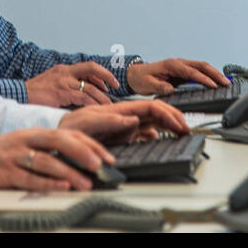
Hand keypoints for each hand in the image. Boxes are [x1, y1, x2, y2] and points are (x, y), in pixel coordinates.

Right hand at [0, 128, 112, 192]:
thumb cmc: (4, 151)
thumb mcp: (29, 143)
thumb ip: (52, 149)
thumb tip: (83, 159)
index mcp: (36, 132)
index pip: (69, 134)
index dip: (90, 144)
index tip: (107, 157)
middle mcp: (28, 140)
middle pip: (59, 141)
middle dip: (83, 152)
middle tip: (101, 164)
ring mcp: (16, 156)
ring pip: (46, 161)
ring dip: (69, 172)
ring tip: (86, 183)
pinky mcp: (6, 172)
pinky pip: (29, 178)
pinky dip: (48, 182)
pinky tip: (62, 186)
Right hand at [25, 62, 118, 106]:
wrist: (18, 95)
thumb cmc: (33, 94)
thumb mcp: (51, 84)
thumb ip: (65, 86)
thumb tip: (80, 95)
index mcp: (63, 69)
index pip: (87, 67)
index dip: (101, 74)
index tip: (109, 83)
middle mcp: (65, 72)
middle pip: (92, 69)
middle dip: (106, 77)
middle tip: (115, 89)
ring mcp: (64, 81)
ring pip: (89, 87)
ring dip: (101, 97)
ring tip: (108, 106)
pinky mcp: (62, 92)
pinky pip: (82, 97)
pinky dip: (92, 104)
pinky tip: (96, 111)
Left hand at [59, 100, 189, 144]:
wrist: (60, 134)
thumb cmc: (72, 126)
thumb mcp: (88, 122)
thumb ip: (111, 121)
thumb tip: (133, 120)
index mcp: (122, 109)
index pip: (152, 107)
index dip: (168, 114)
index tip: (180, 125)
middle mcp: (127, 115)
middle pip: (157, 113)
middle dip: (174, 119)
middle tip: (187, 131)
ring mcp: (126, 125)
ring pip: (154, 122)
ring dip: (169, 127)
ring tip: (181, 135)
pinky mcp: (122, 135)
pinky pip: (144, 134)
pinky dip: (157, 135)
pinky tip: (163, 140)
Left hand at [127, 58, 230, 95]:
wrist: (135, 74)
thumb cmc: (141, 79)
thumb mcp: (148, 85)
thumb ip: (159, 87)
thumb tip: (170, 89)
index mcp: (172, 65)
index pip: (192, 72)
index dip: (204, 79)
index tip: (213, 86)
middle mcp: (179, 63)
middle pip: (202, 66)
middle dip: (215, 74)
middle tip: (226, 82)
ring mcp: (182, 66)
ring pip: (202, 67)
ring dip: (214, 74)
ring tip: (225, 82)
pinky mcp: (182, 71)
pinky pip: (199, 72)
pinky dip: (209, 76)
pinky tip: (215, 82)